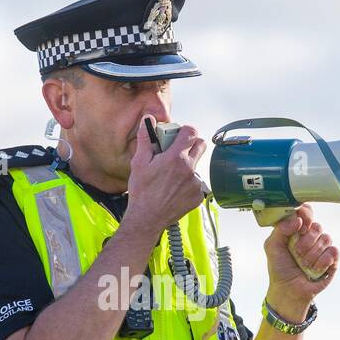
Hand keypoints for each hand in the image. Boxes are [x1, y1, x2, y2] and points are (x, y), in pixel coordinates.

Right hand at [125, 114, 206, 236]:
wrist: (147, 218)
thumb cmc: (141, 192)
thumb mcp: (139, 163)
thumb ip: (145, 139)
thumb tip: (147, 121)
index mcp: (175, 158)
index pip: (191, 132)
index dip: (185, 130)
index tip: (179, 134)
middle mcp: (189, 169)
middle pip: (200, 145)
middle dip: (191, 144)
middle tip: (178, 151)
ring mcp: (195, 184)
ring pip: (197, 166)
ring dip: (187, 166)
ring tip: (172, 176)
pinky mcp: (197, 196)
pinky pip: (197, 184)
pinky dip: (188, 184)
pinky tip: (175, 189)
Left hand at [264, 205, 338, 320]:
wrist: (288, 290)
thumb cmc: (280, 268)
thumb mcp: (272, 246)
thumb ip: (280, 229)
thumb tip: (298, 220)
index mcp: (297, 230)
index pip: (306, 212)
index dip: (305, 215)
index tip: (300, 225)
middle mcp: (311, 236)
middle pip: (316, 226)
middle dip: (305, 241)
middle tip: (297, 253)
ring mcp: (322, 247)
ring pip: (326, 238)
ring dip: (312, 254)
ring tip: (304, 264)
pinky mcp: (332, 259)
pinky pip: (333, 251)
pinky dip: (322, 261)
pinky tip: (315, 268)